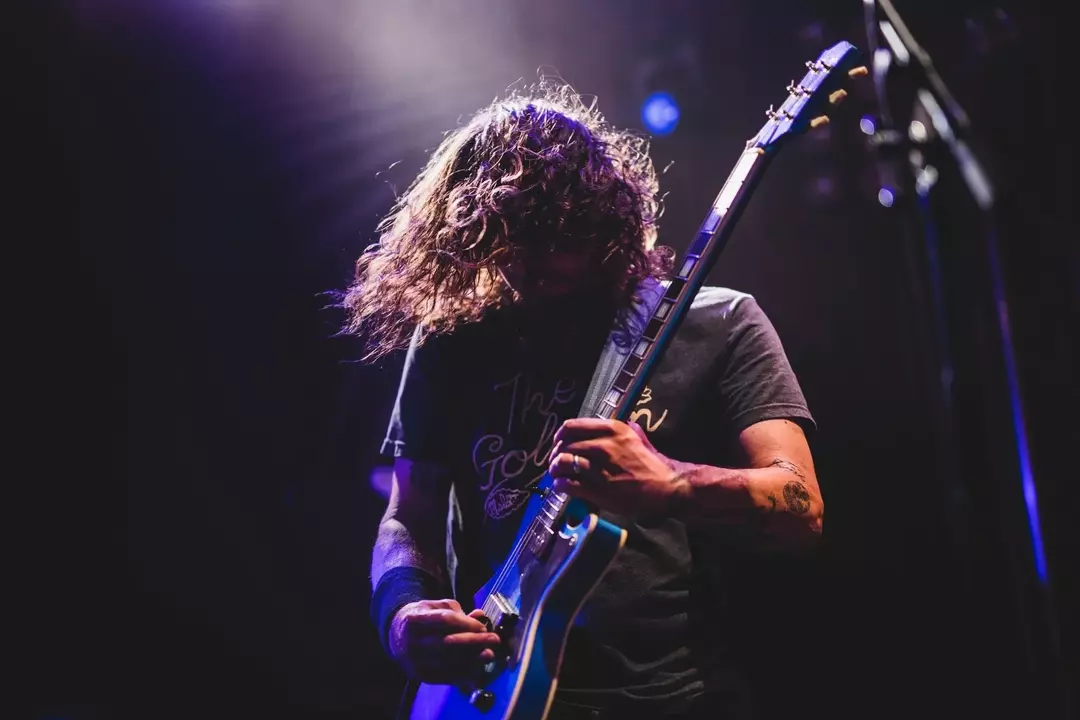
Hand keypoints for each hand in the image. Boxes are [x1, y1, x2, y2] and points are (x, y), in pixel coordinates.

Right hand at [388, 599, 501, 683]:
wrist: (396, 636)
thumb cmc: (422, 617)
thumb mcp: (435, 607)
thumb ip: (457, 611)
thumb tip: (480, 616)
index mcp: (413, 619)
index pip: (444, 620)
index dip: (466, 623)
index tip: (483, 626)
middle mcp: (411, 642)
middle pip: (448, 643)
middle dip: (474, 642)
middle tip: (493, 639)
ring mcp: (414, 662)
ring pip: (448, 662)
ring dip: (473, 660)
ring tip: (489, 654)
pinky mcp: (420, 676)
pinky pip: (446, 677)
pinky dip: (464, 674)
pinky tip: (477, 668)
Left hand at [549, 419, 690, 517]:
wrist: (666, 488)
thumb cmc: (652, 464)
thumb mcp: (638, 438)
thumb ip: (622, 430)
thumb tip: (613, 424)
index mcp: (612, 430)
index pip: (571, 427)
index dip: (560, 436)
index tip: (558, 442)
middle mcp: (603, 446)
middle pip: (564, 446)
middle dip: (555, 454)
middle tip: (556, 462)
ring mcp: (600, 469)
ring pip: (562, 463)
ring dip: (555, 469)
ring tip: (556, 473)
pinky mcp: (598, 490)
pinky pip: (567, 484)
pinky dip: (560, 485)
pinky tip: (562, 486)